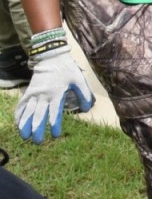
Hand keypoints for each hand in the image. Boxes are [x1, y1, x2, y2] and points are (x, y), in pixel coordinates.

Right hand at [15, 29, 94, 143]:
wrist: (51, 57)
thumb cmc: (67, 69)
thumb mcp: (79, 80)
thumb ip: (84, 94)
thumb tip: (87, 109)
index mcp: (56, 93)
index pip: (54, 112)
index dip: (54, 124)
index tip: (56, 135)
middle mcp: (43, 95)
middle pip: (38, 115)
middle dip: (37, 129)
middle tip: (38, 141)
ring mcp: (34, 93)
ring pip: (28, 112)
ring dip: (25, 124)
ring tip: (24, 137)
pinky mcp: (28, 91)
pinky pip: (21, 104)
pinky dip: (19, 114)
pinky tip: (17, 123)